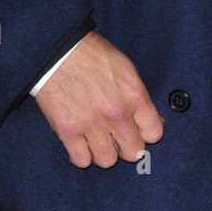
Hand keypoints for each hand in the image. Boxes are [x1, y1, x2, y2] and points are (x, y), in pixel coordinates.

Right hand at [34, 31, 163, 168]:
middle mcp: (116, 113)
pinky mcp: (67, 130)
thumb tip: (153, 120)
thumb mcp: (126, 69)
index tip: (138, 130)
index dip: (146, 133)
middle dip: (127, 147)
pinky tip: (81, 142)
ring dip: (103, 152)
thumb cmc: (92, 55)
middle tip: (117, 137)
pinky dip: (81, 154)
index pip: (154, 133)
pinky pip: (81, 160)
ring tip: (98, 139)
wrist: (57, 50)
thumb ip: (139, 97)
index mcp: (134, 95)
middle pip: (133, 153)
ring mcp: (91, 124)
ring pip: (107, 160)